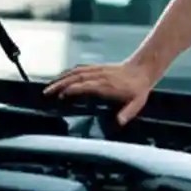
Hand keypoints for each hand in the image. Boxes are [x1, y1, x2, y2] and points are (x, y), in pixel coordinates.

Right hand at [42, 59, 156, 124]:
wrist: (143, 68)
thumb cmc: (139, 88)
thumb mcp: (137, 103)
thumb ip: (128, 112)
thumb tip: (119, 122)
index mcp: (107, 85)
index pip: (86, 86)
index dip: (73, 89)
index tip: (62, 95)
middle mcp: (100, 76)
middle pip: (76, 78)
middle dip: (60, 84)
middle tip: (47, 93)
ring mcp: (98, 70)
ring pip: (76, 72)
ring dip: (61, 78)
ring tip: (49, 87)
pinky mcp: (98, 68)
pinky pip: (80, 69)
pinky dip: (68, 73)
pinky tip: (61, 78)